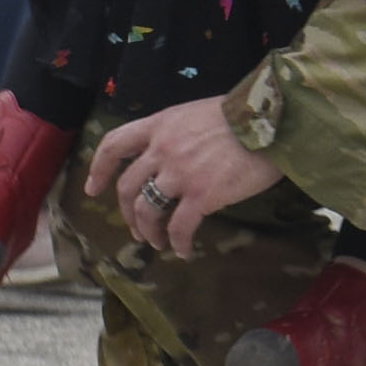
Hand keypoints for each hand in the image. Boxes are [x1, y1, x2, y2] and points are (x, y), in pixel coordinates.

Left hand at [86, 99, 284, 255]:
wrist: (271, 124)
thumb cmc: (242, 117)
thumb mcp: (196, 114)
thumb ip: (177, 133)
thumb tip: (172, 157)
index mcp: (160, 125)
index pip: (115, 144)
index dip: (99, 168)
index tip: (93, 188)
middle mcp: (162, 149)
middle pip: (127, 186)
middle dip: (127, 213)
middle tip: (136, 229)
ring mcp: (180, 173)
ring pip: (147, 210)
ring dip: (150, 232)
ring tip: (159, 242)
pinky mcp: (201, 196)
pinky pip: (179, 227)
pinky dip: (178, 243)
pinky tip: (184, 251)